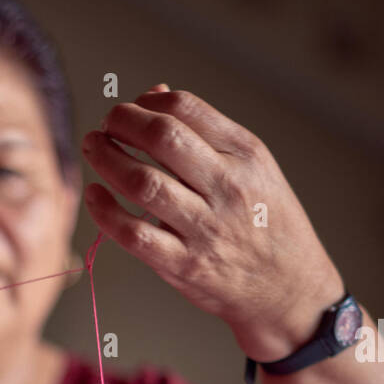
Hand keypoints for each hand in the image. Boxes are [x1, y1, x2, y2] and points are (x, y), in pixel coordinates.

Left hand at [81, 86, 343, 361]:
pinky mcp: (185, 264)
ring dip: (106, 159)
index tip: (131, 110)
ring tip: (94, 148)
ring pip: (143, 183)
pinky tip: (94, 196)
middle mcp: (227, 187)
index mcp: (246, 155)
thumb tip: (153, 94)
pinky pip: (134, 234)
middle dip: (122, 122)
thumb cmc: (265, 223)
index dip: (146, 103)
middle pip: (163, 137)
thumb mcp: (254, 168)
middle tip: (105, 125)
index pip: (186, 109)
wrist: (290, 289)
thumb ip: (206, 133)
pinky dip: (105, 212)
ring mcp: (206, 228)